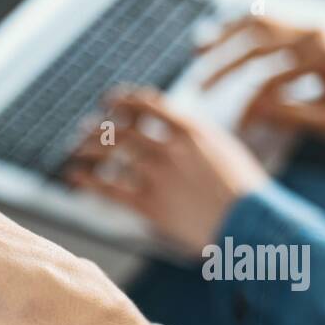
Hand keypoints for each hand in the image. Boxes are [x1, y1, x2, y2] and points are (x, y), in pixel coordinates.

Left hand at [67, 89, 268, 252]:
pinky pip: (109, 189)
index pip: (149, 105)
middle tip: (85, 129)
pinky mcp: (150, 204)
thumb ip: (197, 139)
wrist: (250, 224)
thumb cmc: (244, 192)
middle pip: (125, 129)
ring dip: (89, 150)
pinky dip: (87, 180)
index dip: (125, 101)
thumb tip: (176, 131)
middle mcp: (172, 148)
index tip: (111, 100)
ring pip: (112, 155)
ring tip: (75, 150)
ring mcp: (159, 176)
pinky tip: (74, 177)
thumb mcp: (226, 151)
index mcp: (193, 130)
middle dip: (101, 127)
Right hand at [200, 15, 324, 138]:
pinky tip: (217, 38)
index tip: (238, 126)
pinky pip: (266, 20)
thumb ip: (294, 116)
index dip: (250, 106)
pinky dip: (239, 28)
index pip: (271, 79)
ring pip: (257, 22)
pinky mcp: (303, 30)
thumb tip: (254, 111)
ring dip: (225, 37)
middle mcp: (312, 34)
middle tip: (199, 87)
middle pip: (256, 41)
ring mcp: (307, 27)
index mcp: (322, 56)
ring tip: (198, 53)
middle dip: (223, 64)